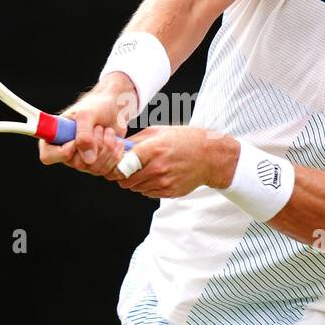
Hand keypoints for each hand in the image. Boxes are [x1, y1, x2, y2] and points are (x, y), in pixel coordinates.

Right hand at [38, 73, 140, 176]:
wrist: (114, 108)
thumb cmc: (96, 107)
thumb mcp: (86, 114)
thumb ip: (84, 134)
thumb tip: (89, 159)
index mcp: (55, 138)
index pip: (48, 156)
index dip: (64, 151)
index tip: (77, 139)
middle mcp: (67, 153)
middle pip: (79, 164)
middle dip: (95, 144)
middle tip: (98, 127)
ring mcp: (83, 161)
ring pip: (96, 168)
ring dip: (108, 147)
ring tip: (108, 131)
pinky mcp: (99, 164)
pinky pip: (108, 170)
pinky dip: (116, 154)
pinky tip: (117, 142)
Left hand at [111, 126, 238, 198]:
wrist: (209, 156)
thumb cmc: (184, 140)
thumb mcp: (158, 131)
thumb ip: (135, 140)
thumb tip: (116, 146)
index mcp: (152, 149)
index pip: (121, 165)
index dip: (115, 166)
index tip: (116, 163)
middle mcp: (157, 168)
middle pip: (125, 180)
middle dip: (122, 175)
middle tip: (128, 167)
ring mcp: (163, 182)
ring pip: (135, 188)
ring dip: (135, 181)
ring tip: (146, 169)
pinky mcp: (169, 192)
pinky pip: (147, 193)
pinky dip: (147, 186)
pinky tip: (157, 175)